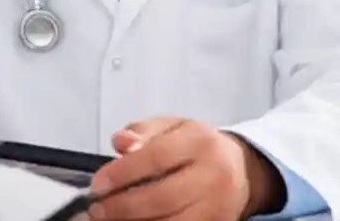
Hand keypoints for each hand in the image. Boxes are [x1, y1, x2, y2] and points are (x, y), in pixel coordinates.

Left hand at [86, 118, 284, 220]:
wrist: (241, 170)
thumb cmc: (197, 147)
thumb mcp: (171, 127)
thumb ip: (142, 132)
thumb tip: (120, 142)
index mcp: (200, 141)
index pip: (156, 157)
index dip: (122, 173)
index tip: (98, 184)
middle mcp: (215, 174)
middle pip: (163, 196)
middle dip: (123, 206)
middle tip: (98, 209)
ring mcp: (219, 205)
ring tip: (110, 219)